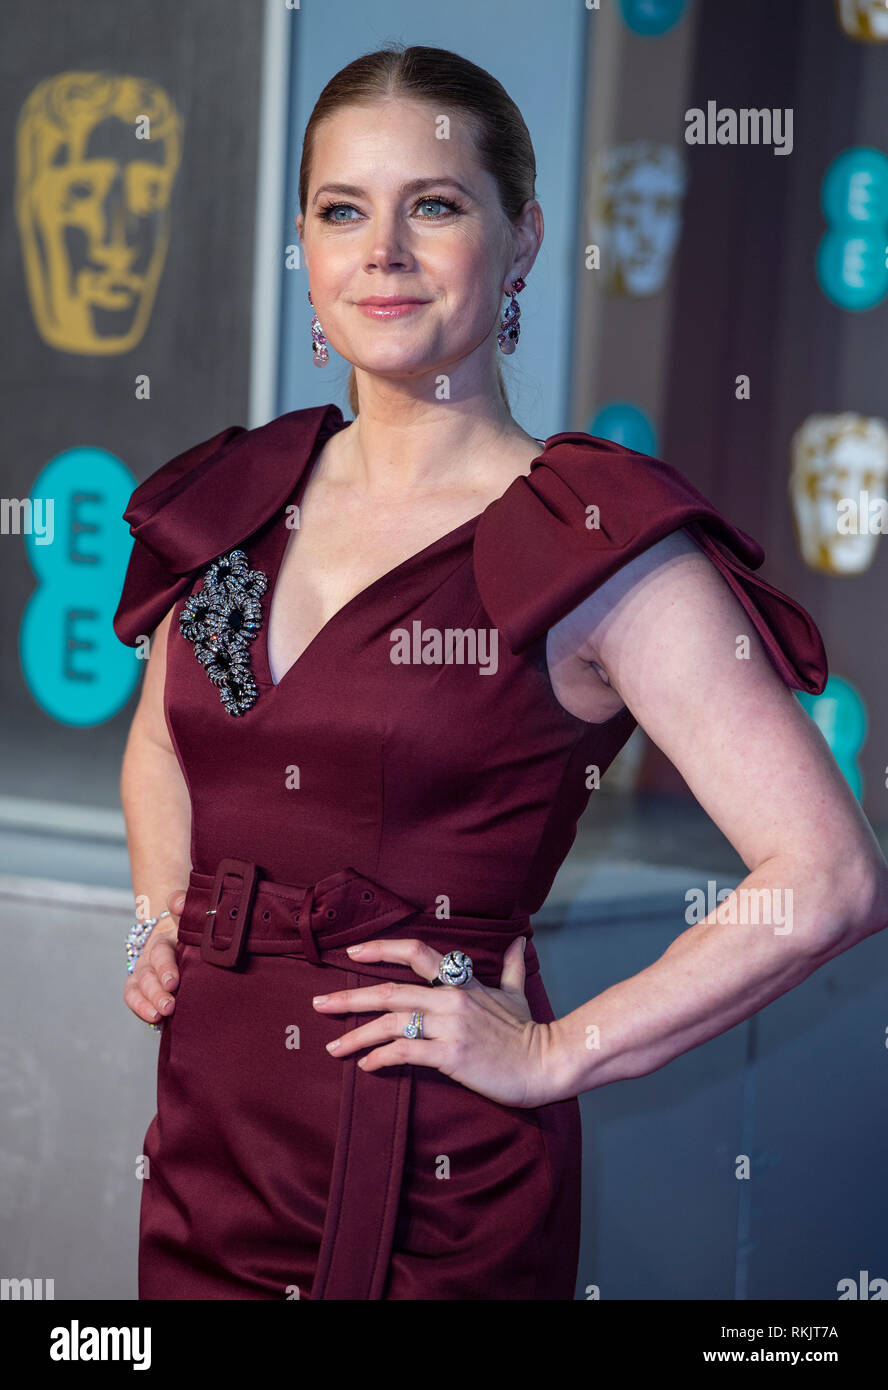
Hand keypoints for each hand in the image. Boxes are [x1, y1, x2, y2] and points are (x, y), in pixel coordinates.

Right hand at [123, 889, 186, 1025]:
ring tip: (162, 1014)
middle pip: (148, 971)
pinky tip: (155, 1020)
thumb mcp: (191, 917)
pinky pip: (134, 996)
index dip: (165, 966)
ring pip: (138, 985)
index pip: (161, 950)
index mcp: (167, 938)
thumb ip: (185, 906)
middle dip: (157, 989)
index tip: (174, 982)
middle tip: (170, 1004)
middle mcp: (151, 954)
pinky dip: (141, 1008)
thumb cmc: (191, 927)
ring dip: (149, 1001)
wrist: (178, 931)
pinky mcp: (142, 985)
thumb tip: (180, 903)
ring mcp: (144, 970)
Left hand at [312, 935, 562, 1107]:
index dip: (381, 949)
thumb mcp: (517, 993)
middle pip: (389, 990)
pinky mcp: (451, 1056)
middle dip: (348, 997)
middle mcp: (451, 1000)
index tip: (352, 952)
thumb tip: (519, 940)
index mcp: (462, 982)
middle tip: (318, 1004)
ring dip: (356, 1035)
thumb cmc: (529, 1031)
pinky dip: (381, 1058)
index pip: (416, 954)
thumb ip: (512, 965)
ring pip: (391, 1023)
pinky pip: (406, 1052)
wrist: (548, 1063)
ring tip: (333, 1046)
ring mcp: (451, 1027)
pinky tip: (367, 1065)